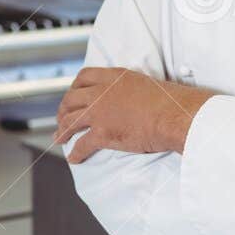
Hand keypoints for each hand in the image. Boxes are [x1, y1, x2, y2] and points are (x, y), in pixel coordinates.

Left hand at [55, 67, 210, 161]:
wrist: (175, 116)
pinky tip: (74, 158)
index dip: (74, 87)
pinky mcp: (103, 133)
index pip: (84, 76)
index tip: (72, 95)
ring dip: (62, 131)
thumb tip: (130, 99)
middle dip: (63, 110)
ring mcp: (100, 112)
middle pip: (71, 99)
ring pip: (71, 120)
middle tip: (62, 119)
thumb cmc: (170, 102)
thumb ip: (130, 89)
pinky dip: (75, 153)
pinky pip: (82, 144)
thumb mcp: (145, 85)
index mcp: (114, 77)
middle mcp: (102, 91)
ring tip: (59, 138)